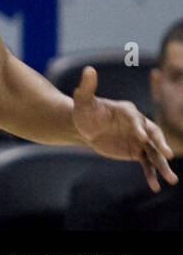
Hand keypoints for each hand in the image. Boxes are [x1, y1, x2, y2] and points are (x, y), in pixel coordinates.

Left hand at [72, 67, 177, 191]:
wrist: (86, 127)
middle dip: (161, 144)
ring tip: (172, 180)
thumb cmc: (85, 111)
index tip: (141, 137)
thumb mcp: (83, 101)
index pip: (136, 118)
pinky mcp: (137, 151)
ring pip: (154, 152)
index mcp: (128, 111)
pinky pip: (146, 164)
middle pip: (154, 134)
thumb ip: (87, 87)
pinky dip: (151, 174)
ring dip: (163, 165)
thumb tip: (88, 69)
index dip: (139, 127)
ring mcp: (140, 140)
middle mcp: (138, 125)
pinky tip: (154, 186)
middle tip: (168, 155)